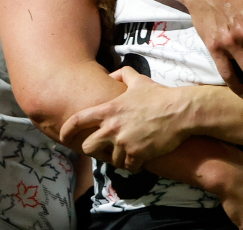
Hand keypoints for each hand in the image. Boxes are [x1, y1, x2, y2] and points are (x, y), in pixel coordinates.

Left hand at [60, 67, 189, 171]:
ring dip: (119, 158)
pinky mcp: (136, 154)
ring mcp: (123, 143)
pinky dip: (133, 164)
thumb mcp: (138, 80)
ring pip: (110, 160)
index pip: (77, 121)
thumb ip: (122, 75)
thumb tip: (112, 75)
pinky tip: (140, 159)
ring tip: (129, 152)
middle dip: (95, 150)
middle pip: (88, 147)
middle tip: (106, 149)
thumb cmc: (159, 95)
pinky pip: (128, 166)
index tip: (63, 138)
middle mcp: (111, 128)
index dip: (66, 131)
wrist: (179, 112)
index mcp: (108, 110)